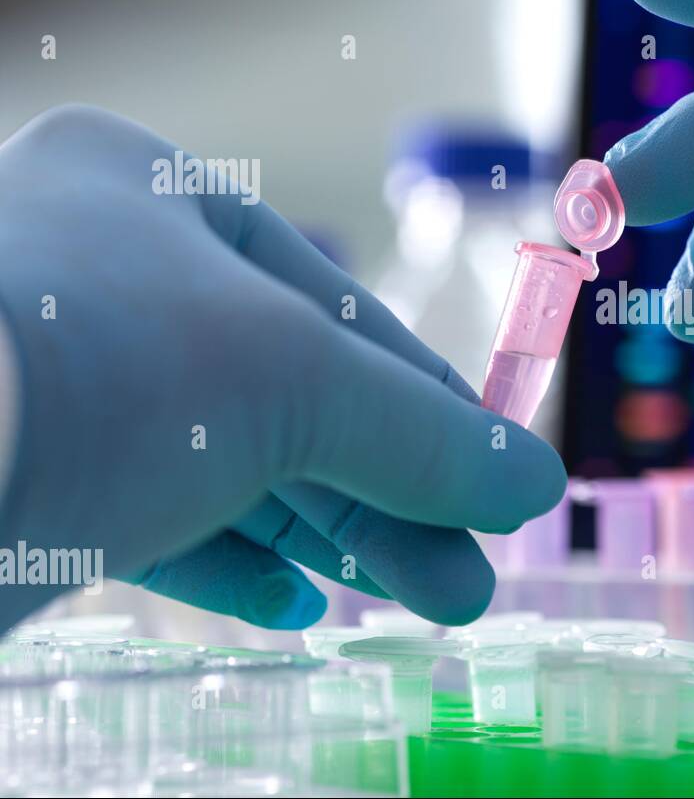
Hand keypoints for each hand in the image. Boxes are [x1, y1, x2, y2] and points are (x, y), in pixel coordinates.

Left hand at [0, 105, 564, 630]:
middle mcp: (104, 276)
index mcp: (154, 196)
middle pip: (296, 396)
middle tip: (473, 575)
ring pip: (237, 463)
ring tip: (433, 602)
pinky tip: (300, 602)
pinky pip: (160, 517)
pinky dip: (237, 561)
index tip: (499, 480)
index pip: (338, 306)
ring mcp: (64, 382)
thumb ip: (420, 434)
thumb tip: (537, 485)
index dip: (431, 401)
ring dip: (342, 536)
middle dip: (395, 492)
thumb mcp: (286, 385)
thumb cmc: (89, 368)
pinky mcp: (32, 482)